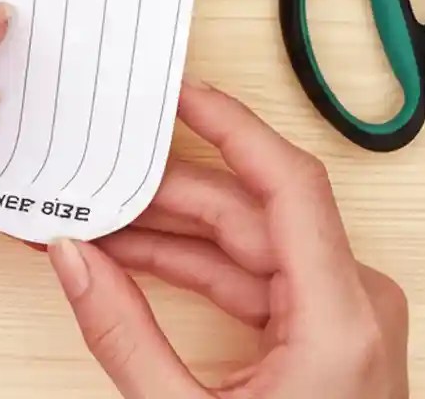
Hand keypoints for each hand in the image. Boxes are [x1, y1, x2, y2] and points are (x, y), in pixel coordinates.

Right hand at [46, 79, 408, 397]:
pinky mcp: (324, 330)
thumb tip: (70, 258)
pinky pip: (252, 277)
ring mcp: (343, 316)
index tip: (179, 92)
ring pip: (245, 244)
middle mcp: (353, 304)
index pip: (288, 184)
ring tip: (94, 219)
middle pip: (250, 212)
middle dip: (163, 194)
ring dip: (169, 233)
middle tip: (94, 172)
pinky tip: (131, 259)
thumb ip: (121, 334)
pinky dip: (192, 269)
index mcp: (340, 319)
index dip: (231, 125)